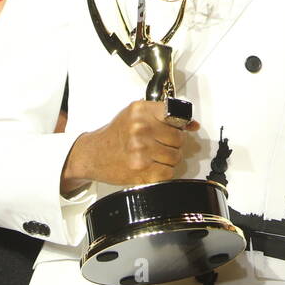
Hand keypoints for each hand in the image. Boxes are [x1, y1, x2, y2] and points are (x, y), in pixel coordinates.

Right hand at [63, 100, 198, 190]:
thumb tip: (192, 124)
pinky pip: (168, 173)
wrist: (93, 154)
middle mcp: (140, 129)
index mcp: (140, 111)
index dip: (179, 124)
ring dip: (169, 159)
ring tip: (154, 155)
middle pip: (179, 139)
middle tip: (161, 143)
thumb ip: (163, 115)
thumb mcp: (136, 115)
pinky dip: (163, 172)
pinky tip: (151, 166)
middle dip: (174, 143)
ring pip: (176, 157)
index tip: (177, 127)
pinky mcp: (141, 171)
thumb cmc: (115, 135)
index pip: (176, 115)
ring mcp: (141, 151)